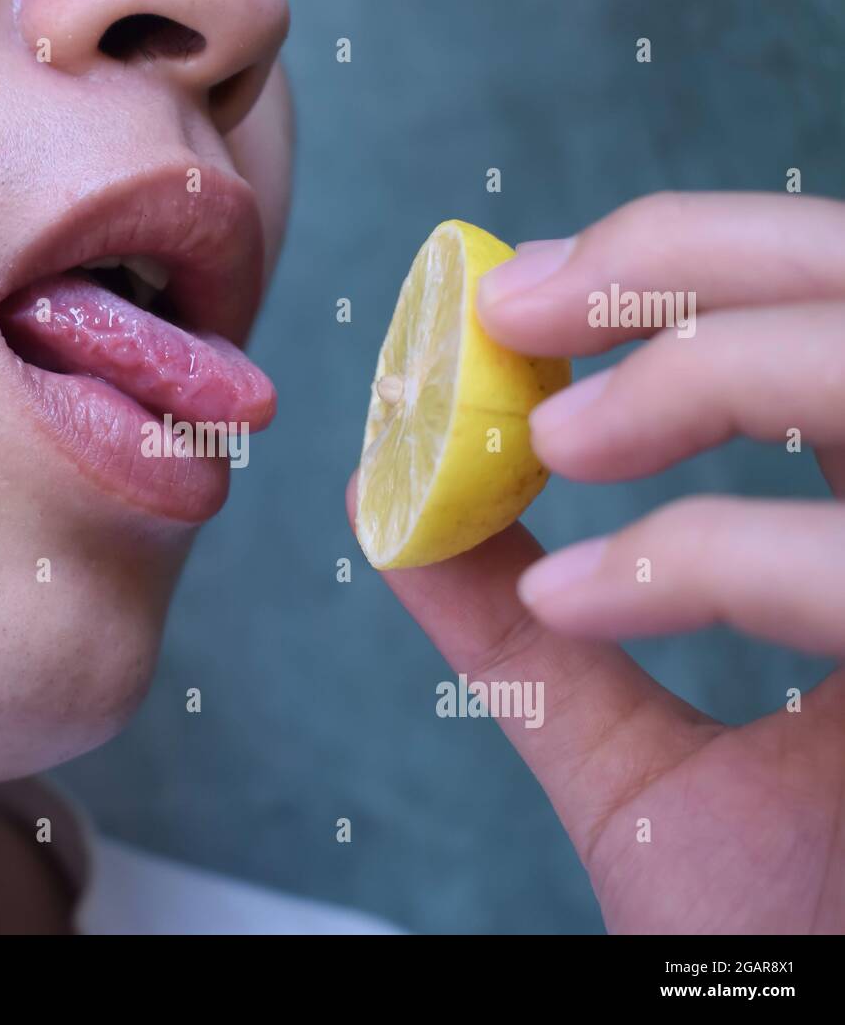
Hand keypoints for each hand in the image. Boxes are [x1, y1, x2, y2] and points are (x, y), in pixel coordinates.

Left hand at [348, 191, 844, 933]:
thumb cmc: (775, 926)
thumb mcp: (621, 750)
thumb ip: (516, 626)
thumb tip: (386, 502)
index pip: (817, 312)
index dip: (680, 263)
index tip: (514, 292)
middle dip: (679, 262)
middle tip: (509, 306)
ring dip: (691, 376)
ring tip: (548, 447)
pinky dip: (702, 558)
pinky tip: (574, 599)